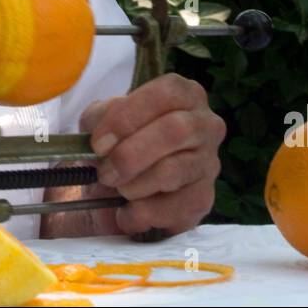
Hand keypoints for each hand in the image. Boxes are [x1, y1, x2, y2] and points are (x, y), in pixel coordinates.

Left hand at [80, 73, 226, 237]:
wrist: (120, 182)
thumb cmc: (119, 140)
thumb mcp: (102, 119)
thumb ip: (100, 118)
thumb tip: (104, 136)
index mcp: (183, 95)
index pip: (166, 93)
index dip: (128, 117)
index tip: (98, 143)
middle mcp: (205, 124)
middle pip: (175, 131)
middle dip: (131, 156)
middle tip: (105, 173)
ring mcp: (209, 162)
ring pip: (174, 171)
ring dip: (135, 185)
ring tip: (117, 189)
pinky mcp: (205, 197)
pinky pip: (177, 207)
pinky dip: (144, 213)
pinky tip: (127, 212)